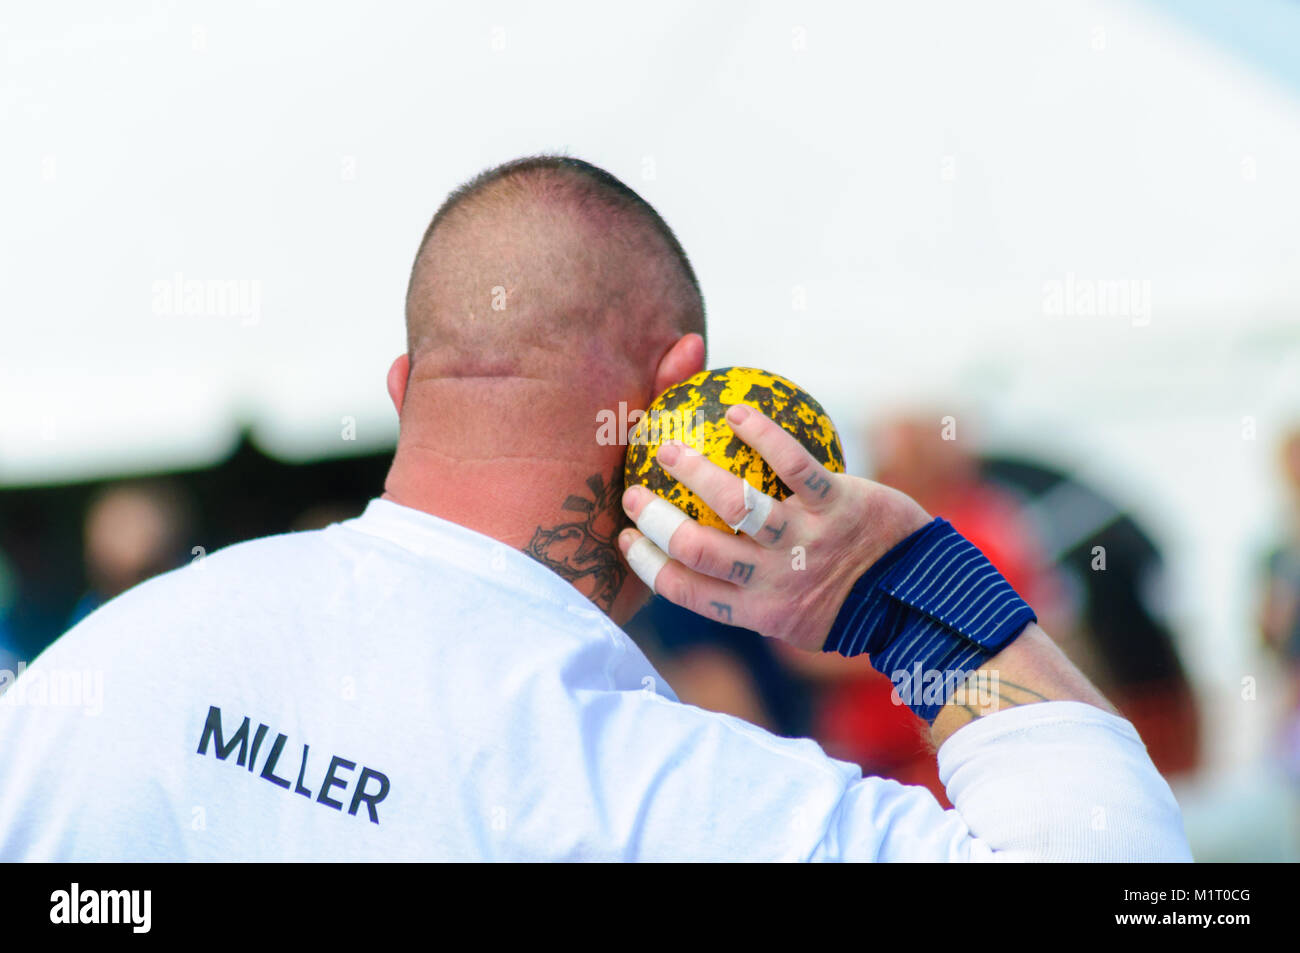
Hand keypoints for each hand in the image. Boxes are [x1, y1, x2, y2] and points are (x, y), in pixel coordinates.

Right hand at [618, 404, 931, 651]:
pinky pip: (792, 463)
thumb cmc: (846, 601)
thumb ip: (747, 592)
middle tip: (631, 492)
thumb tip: (698, 569)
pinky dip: (760, 433)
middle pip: (696, 548)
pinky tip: (735, 413)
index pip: (685, 590)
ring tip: (667, 448)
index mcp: (758, 610)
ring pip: (736, 504)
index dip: (646, 565)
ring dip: (694, 472)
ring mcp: (807, 540)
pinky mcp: (838, 504)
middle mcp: (777, 580)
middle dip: (654, 519)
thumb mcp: (792, 616)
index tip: (625, 539)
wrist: (919, 593)